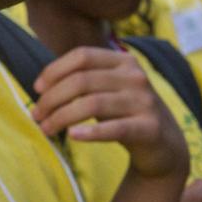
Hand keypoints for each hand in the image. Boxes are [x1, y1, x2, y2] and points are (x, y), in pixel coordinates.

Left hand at [33, 46, 188, 180]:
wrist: (164, 145)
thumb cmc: (125, 114)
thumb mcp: (107, 90)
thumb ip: (83, 82)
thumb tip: (41, 87)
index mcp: (124, 61)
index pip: (82, 56)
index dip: (55, 70)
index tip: (37, 89)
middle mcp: (136, 77)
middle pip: (82, 81)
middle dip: (52, 98)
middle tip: (36, 116)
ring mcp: (144, 102)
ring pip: (93, 104)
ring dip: (62, 117)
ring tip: (46, 129)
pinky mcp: (149, 128)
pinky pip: (115, 128)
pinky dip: (91, 132)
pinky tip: (73, 136)